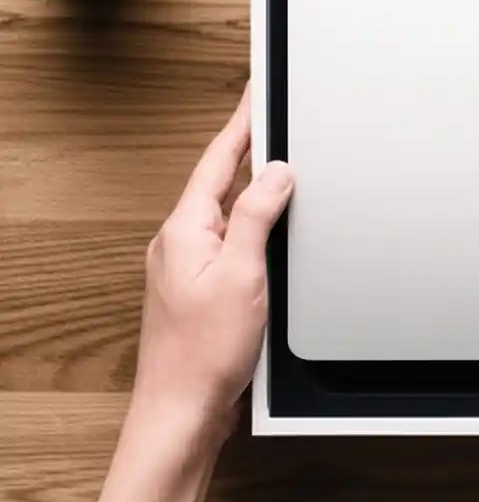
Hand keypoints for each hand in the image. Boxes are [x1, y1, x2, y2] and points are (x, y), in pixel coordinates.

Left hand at [133, 87, 292, 432]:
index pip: (218, 161)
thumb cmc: (205, 353)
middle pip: (219, 180)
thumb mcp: (241, 275)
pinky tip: (269, 227)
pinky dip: (251, 223)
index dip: (241, 124)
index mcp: (184, 230)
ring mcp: (186, 266)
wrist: (183, 409)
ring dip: (251, 187)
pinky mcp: (199, 289)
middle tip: (271, 116)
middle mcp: (179, 242)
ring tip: (276, 162)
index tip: (256, 92)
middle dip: (247, 147)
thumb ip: (256, 217)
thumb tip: (275, 173)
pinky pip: (228, 238)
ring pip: (224, 211)